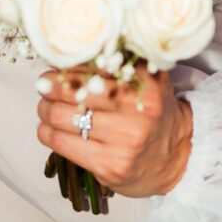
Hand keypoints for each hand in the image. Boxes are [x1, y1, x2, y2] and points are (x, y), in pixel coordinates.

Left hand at [37, 67, 192, 197]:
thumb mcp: (147, 81)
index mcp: (146, 84)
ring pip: (60, 116)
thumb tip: (68, 55)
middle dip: (50, 86)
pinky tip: (48, 129)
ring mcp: (124, 142)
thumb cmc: (153, 113)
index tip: (54, 66)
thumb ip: (117, 65)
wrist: (176, 157)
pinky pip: (61, 144)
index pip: (91, 66)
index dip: (66, 66)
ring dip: (44, 109)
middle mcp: (137, 112)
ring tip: (45, 108)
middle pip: (72, 90)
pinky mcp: (109, 166)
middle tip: (44, 85)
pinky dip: (46, 133)